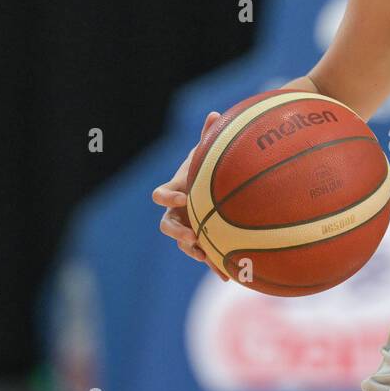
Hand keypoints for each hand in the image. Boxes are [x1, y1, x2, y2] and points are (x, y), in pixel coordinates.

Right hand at [152, 111, 228, 281]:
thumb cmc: (212, 167)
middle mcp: (177, 212)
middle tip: (192, 235)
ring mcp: (188, 228)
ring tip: (207, 256)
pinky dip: (214, 265)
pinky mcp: (202, 241)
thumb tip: (216, 114)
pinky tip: (228, 276)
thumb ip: (210, 137)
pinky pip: (205, 256)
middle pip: (167, 225)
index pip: (161, 195)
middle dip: (177, 231)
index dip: (167, 197)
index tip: (181, 197)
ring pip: (184, 244)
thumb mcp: (211, 153)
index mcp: (176, 190)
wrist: (219, 187)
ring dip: (193, 250)